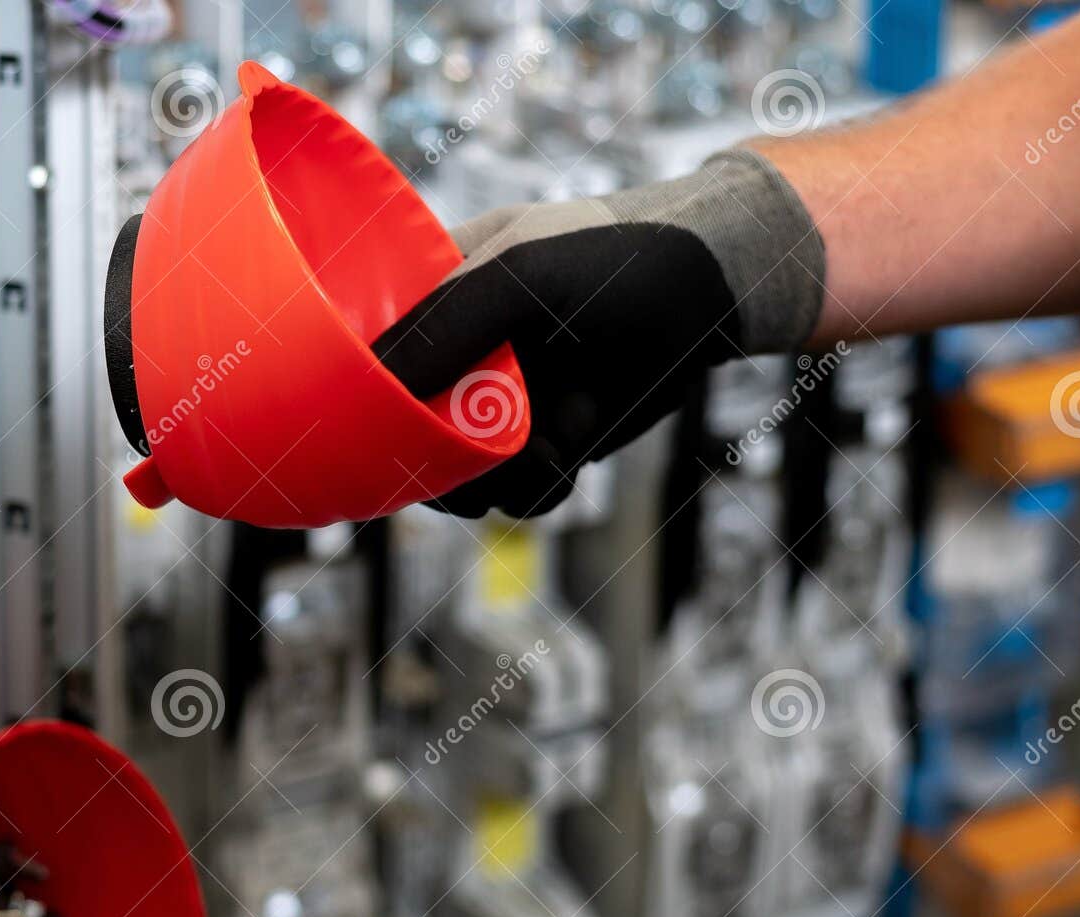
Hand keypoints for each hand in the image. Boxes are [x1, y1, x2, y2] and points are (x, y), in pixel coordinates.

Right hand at [371, 150, 824, 517]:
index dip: (365, 405)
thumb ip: (446, 325)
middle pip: (404, 439)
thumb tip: (381, 391)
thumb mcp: (523, 277)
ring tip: (559, 433)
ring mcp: (496, 405)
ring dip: (505, 476)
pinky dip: (541, 487)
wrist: (718, 291)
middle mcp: (454, 356)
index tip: (393, 427)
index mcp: (428, 296)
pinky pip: (511, 496)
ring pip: (457, 481)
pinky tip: (578, 443)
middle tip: (486, 451)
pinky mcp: (541, 444)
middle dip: (447, 459)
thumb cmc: (619, 259)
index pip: (361, 362)